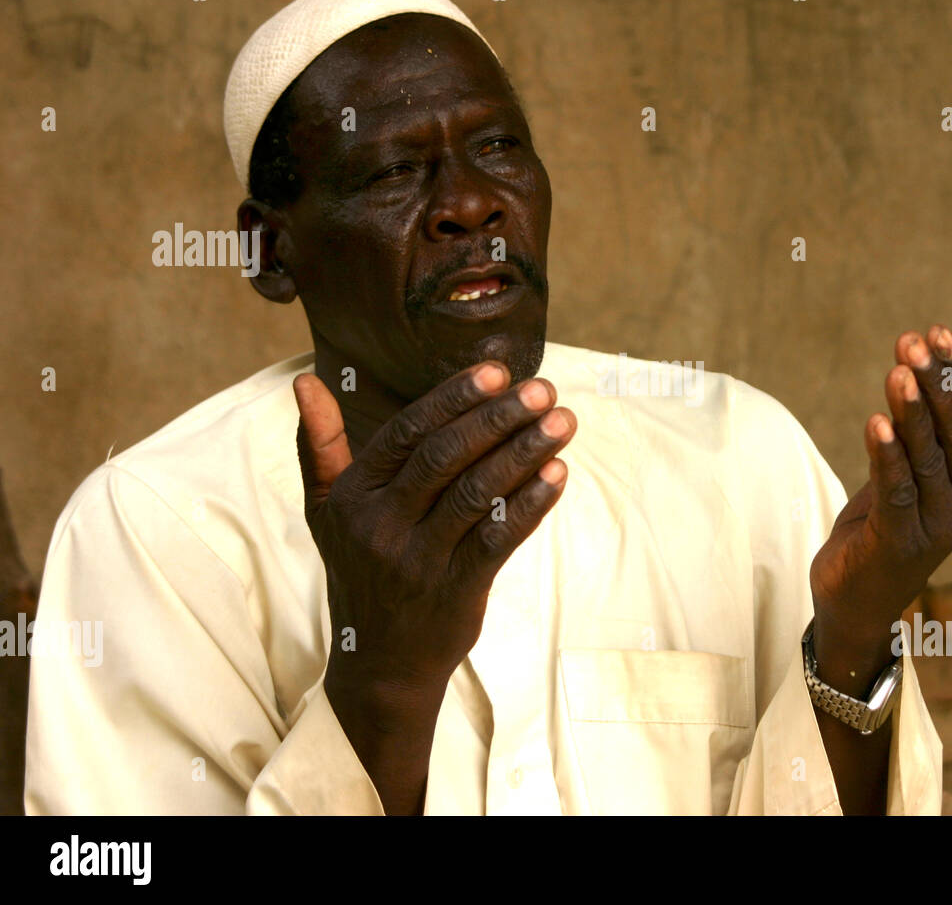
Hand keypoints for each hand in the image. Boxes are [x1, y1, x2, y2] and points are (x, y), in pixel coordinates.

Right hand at [293, 362, 576, 701]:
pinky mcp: (455, 590)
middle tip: (542, 389)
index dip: (454, 398)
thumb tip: (305, 381)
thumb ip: (319, 445)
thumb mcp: (327, 511)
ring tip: (562, 422)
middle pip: (445, 457)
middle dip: (498, 417)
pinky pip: (499, 538)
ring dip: (526, 452)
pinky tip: (558, 473)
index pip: (406, 432)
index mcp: (352, 496)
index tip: (497, 370)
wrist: (378, 663)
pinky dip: (531, 504)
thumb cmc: (360, 570)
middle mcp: (380, 526)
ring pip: (478, 493)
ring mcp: (418, 561)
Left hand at [809, 325, 951, 668]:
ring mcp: (938, 526)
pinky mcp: (901, 543)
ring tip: (896, 370)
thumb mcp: (927, 467)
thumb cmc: (893, 523)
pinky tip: (874, 422)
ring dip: (910, 410)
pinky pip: (897, 492)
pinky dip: (887, 456)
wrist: (859, 596)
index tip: (936, 331)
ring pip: (927, 457)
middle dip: (936, 383)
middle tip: (911, 341)